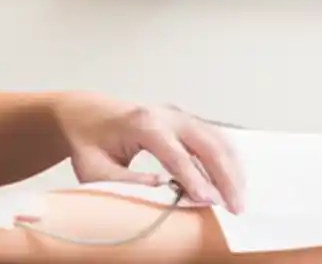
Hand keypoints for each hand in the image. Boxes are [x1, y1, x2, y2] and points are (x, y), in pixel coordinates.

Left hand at [57, 94, 244, 213]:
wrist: (84, 114)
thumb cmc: (87, 142)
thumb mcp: (95, 169)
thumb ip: (125, 181)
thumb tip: (162, 189)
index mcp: (142, 123)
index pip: (176, 154)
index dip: (195, 180)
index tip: (210, 202)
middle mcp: (165, 114)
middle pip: (206, 143)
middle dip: (225, 176)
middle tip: (235, 208)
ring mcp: (178, 114)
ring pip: (216, 139)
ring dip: (232, 169)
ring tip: (237, 200)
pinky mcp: (184, 120)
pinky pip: (213, 137)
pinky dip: (227, 159)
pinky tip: (232, 181)